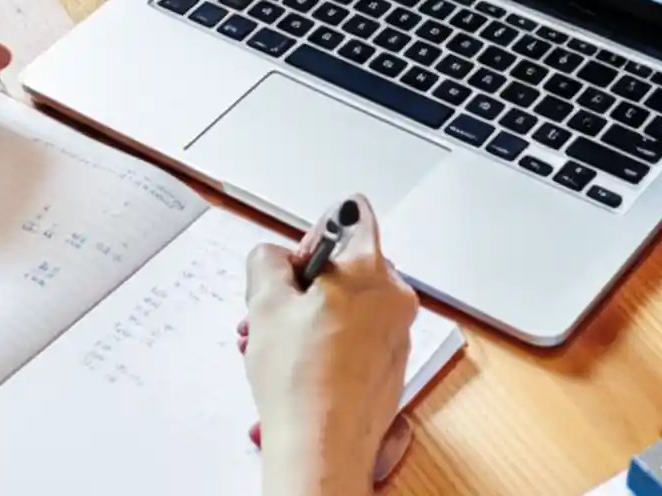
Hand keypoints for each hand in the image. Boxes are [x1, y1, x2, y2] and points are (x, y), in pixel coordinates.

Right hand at [241, 197, 418, 495]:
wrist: (323, 446)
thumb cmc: (304, 380)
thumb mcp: (265, 300)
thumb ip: (267, 260)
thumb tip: (274, 258)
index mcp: (370, 269)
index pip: (352, 215)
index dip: (314, 233)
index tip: (296, 261)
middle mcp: (394, 297)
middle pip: (345, 267)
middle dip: (303, 285)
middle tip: (273, 309)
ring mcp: (396, 334)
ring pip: (347, 306)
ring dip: (307, 317)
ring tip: (275, 345)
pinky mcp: (389, 366)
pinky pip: (355, 339)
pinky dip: (325, 344)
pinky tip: (297, 368)